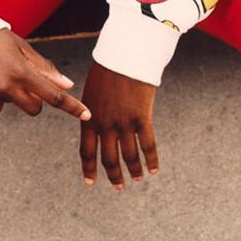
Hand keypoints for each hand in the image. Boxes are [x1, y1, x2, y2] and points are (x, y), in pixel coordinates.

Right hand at [0, 28, 91, 121]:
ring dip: (10, 94)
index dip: (72, 106)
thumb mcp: (21, 47)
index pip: (53, 95)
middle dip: (35, 99)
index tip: (87, 114)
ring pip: (12, 105)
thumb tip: (67, 85)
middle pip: (34, 108)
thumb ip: (44, 68)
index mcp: (21, 71)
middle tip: (25, 82)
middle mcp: (5, 86)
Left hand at [79, 61, 159, 188]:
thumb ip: (91, 110)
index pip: (86, 151)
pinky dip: (151, 160)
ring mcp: (123, 123)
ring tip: (137, 179)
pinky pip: (148, 145)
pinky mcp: (142, 118)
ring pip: (128, 156)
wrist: (124, 53)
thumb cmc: (107, 68)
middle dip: (113, 175)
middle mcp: (104, 124)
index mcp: (88, 118)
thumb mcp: (92, 91)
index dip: (89, 169)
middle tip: (118, 186)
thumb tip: (92, 121)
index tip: (91, 182)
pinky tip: (153, 170)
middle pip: (109, 158)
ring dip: (133, 171)